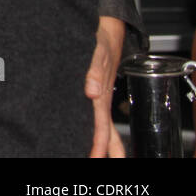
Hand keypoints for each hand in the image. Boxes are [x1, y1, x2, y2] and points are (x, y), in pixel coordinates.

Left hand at [86, 16, 126, 156]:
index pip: (102, 124)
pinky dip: (94, 129)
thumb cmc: (102, 43)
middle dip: (106, 150)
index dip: (99, 142)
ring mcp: (99, 97)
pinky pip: (95, 115)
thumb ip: (93, 71)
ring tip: (98, 158)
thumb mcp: (96, 53)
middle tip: (97, 162)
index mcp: (101, 94)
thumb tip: (91, 92)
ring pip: (102, 126)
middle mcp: (101, 98)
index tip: (96, 156)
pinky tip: (88, 136)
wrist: (107, 33)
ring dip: (102, 143)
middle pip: (107, 132)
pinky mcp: (95, 92)